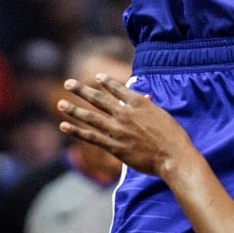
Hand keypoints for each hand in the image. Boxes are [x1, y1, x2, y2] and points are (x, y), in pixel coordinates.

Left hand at [58, 75, 192, 177]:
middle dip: (81, 90)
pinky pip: (91, 137)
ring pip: (91, 117)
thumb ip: (145, 107)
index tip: (97, 77)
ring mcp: (118, 130)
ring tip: (61, 103)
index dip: (105, 82)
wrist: (172, 155)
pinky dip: (77, 131)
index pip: (117, 88)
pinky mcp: (115, 147)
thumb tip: (139, 99)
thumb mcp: (160, 114)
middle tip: (68, 83)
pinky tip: (65, 126)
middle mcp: (124, 113)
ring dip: (74, 109)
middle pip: (98, 99)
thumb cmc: (171, 135)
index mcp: (137, 103)